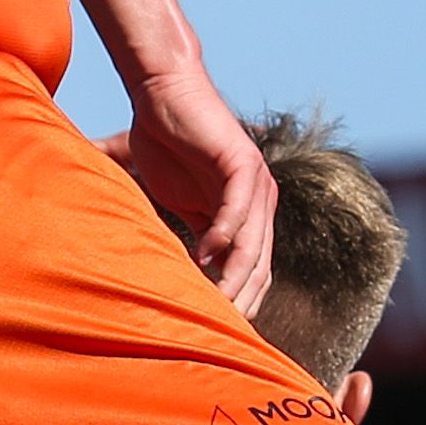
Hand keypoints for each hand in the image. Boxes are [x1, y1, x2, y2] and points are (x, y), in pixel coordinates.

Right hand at [120, 68, 275, 317]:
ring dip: (234, 276)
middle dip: (241, 299)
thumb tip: (190, 275)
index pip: (255, 270)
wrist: (164, 94)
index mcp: (249, 213)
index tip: (220, 330)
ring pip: (253, 243)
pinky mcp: (243, 162)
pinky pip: (237, 208)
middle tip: (220, 330)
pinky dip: (222, 234)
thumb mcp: (182, 202)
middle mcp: (261, 201)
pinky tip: (204, 256)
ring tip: (215, 304)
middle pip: (260, 265)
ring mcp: (257, 182)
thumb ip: (195, 234)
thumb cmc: (168, 143)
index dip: (241, 300)